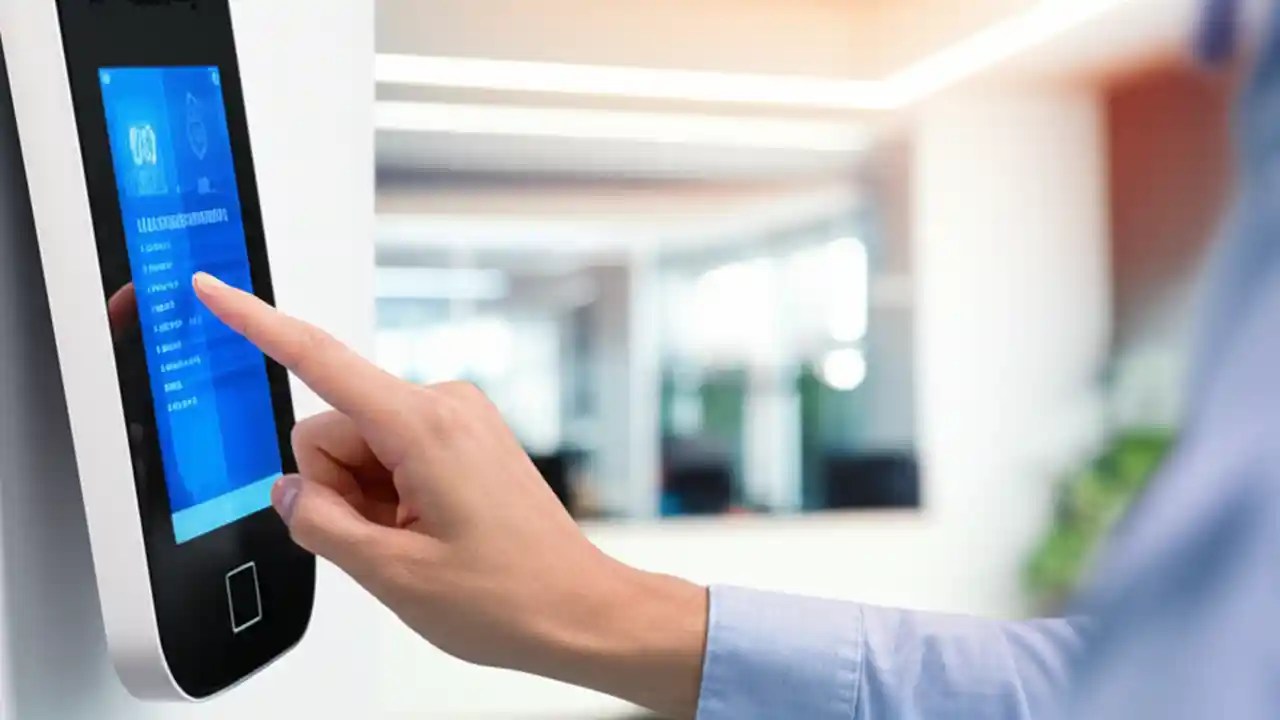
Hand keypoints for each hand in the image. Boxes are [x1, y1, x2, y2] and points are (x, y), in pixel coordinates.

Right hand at [192, 273, 707, 718]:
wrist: (579, 610)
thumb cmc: (512, 595)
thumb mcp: (391, 573)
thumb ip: (319, 524)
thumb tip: (286, 493)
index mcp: (424, 425)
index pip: (319, 360)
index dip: (257, 324)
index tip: (213, 291)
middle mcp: (444, 405)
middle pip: (333, 429)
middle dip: (338, 488)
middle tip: (389, 540)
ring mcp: (459, 419)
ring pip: (360, 446)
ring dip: (367, 499)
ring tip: (418, 540)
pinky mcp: (465, 436)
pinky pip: (393, 453)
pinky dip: (392, 494)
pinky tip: (428, 530)